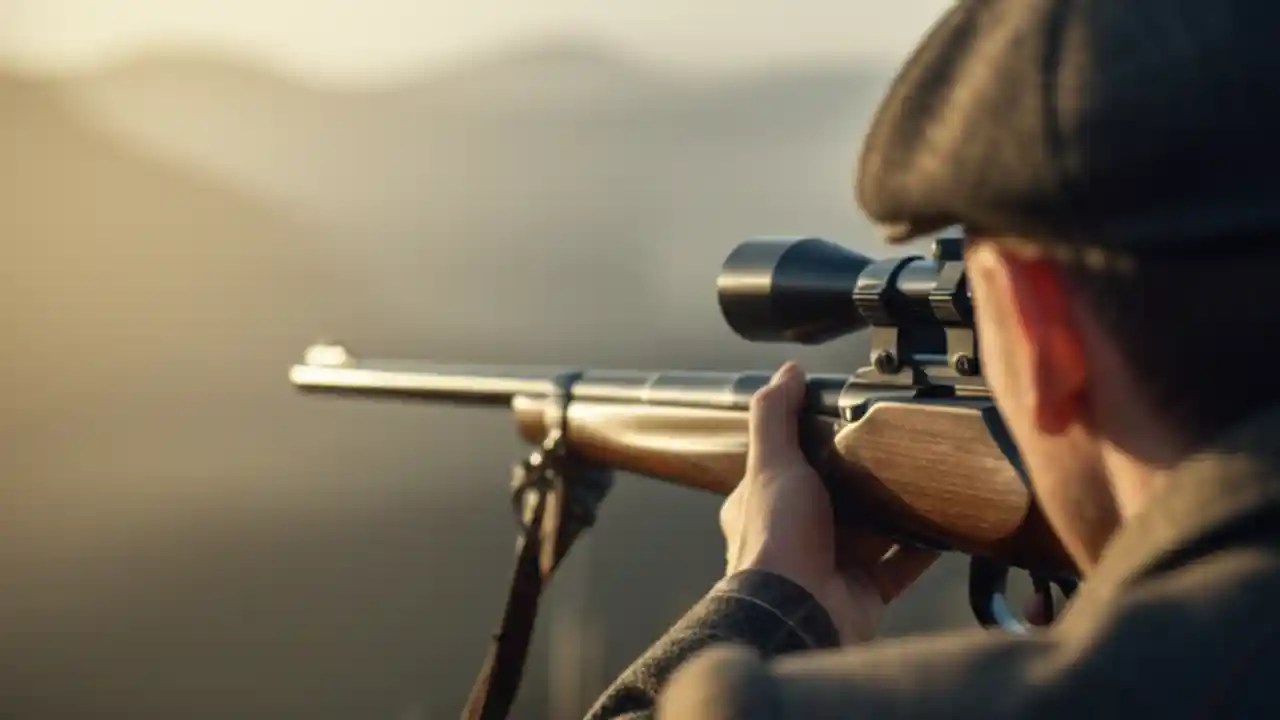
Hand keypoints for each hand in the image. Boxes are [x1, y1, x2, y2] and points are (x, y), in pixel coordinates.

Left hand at [720, 362, 938, 642]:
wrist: (798, 614)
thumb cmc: (776, 541)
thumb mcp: (770, 464)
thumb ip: (775, 416)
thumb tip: (788, 372)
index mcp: (764, 506)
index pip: (786, 465)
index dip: (810, 443)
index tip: (844, 421)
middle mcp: (796, 536)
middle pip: (835, 497)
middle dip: (862, 478)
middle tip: (895, 448)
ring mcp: (831, 565)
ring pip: (871, 530)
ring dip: (896, 510)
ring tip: (926, 479)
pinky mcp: (863, 592)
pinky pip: (900, 565)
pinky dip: (922, 547)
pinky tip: (942, 525)